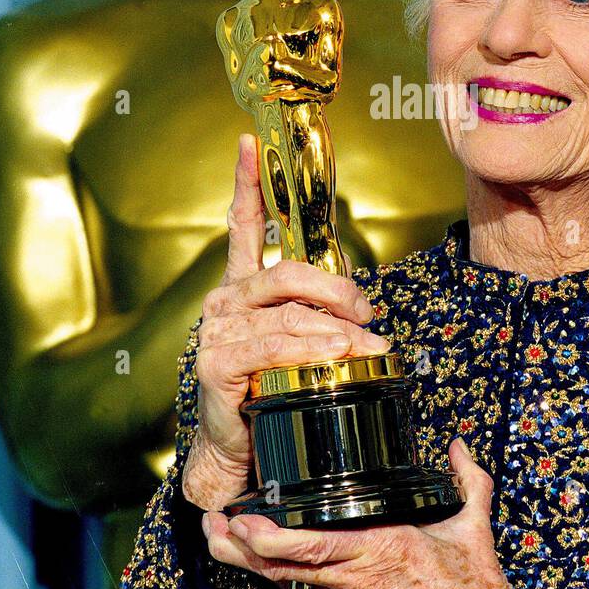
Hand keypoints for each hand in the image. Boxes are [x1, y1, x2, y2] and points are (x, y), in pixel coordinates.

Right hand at [182, 132, 388, 510]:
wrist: (237, 447)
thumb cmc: (270, 387)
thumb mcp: (296, 340)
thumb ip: (318, 314)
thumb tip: (364, 308)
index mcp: (243, 285)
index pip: (244, 224)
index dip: (248, 181)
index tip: (249, 142)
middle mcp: (226, 299)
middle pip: (288, 272)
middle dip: (337, 288)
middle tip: (369, 310)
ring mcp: (219, 330)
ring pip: (289, 313)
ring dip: (336, 328)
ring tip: (368, 344)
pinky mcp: (218, 361)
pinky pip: (274, 346)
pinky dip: (311, 350)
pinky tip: (335, 355)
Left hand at [201, 438, 513, 588]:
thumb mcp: (476, 532)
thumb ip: (468, 483)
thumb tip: (459, 447)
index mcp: (382, 550)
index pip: (313, 546)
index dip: (272, 539)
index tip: (244, 523)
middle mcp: (357, 582)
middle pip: (284, 567)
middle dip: (241, 548)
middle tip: (214, 525)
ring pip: (292, 584)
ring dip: (257, 563)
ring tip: (227, 538)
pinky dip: (294, 580)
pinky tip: (277, 563)